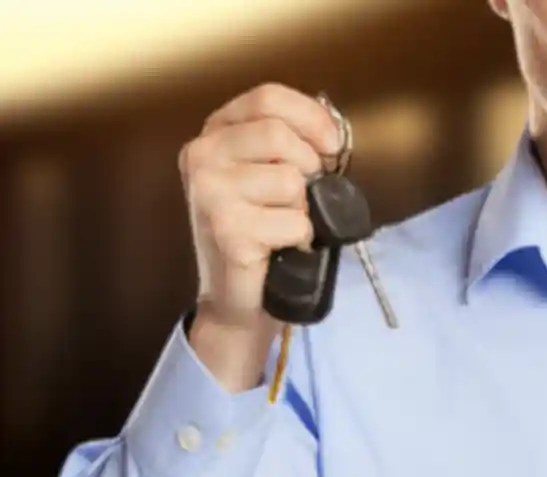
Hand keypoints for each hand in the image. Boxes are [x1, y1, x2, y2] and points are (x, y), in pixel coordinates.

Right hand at [179, 82, 340, 389]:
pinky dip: (301, 238)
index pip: (268, 97)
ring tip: (282, 226)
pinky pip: (295, 222)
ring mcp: (209, 192)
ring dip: (303, 210)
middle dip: (310, 169)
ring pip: (291, 182)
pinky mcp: (226, 229)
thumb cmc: (263, 232)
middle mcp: (201, 156)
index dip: (311, 118)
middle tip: (302, 198)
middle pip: (279, 136)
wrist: (239, 297)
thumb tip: (332, 130)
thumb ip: (292, 143)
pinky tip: (278, 248)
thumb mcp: (272, 174)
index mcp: (214, 133)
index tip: (332, 145)